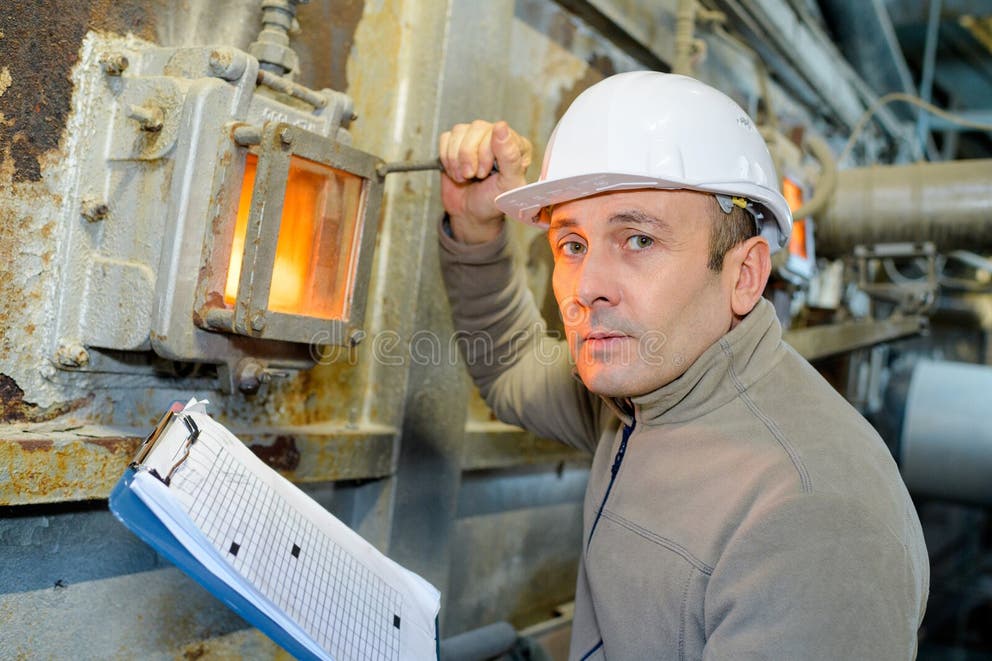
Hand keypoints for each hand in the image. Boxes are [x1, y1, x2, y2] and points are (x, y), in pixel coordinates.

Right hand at [439, 120, 531, 243]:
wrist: (470, 214)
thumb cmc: (492, 201)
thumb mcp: (507, 185)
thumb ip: (509, 156)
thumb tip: (501, 126)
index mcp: (516, 145)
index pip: (497, 131)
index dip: (486, 153)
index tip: (485, 174)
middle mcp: (497, 137)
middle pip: (477, 128)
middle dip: (469, 157)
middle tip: (473, 176)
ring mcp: (476, 138)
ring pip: (460, 131)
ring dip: (456, 159)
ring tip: (464, 176)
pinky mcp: (457, 143)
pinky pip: (446, 138)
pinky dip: (446, 158)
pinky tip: (455, 170)